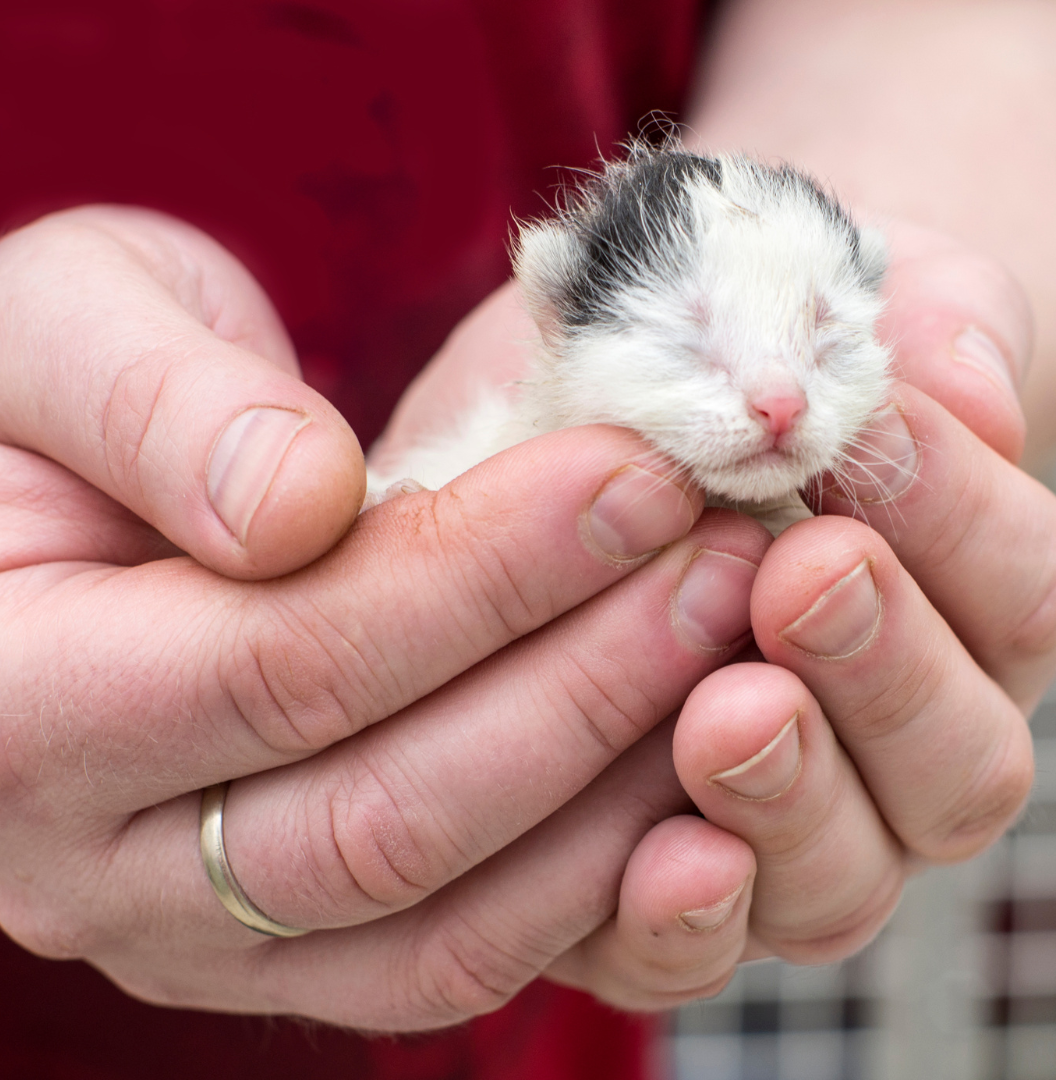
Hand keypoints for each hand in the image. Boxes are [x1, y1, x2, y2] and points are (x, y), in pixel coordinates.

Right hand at [0, 207, 765, 1029]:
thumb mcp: (68, 335)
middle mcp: (91, 865)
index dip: (479, 576)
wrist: (47, 503)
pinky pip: (462, 957)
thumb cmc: (45, 397)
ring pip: (443, 921)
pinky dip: (593, 887)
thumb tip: (298, 506)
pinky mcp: (293, 950)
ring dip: (615, 793)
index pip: (280, 660)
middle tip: (722, 560)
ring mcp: (196, 934)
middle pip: (381, 817)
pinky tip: (694, 776)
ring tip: (734, 646)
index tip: (635, 477)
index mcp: (5, 701)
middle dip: (582, 683)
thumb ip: (160, 406)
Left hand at [544, 222, 1048, 1007]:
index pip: (1016, 594)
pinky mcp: (649, 885)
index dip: (962, 522)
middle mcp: (883, 742)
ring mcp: (778, 825)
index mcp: (951, 609)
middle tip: (806, 577)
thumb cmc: (705, 355)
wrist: (586, 412)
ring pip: (841, 873)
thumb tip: (959, 382)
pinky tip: (672, 859)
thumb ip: (891, 332)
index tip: (871, 435)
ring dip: (797, 797)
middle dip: (887, 669)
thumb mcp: (794, 304)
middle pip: (955, 764)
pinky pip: (691, 948)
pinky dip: (689, 920)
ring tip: (730, 712)